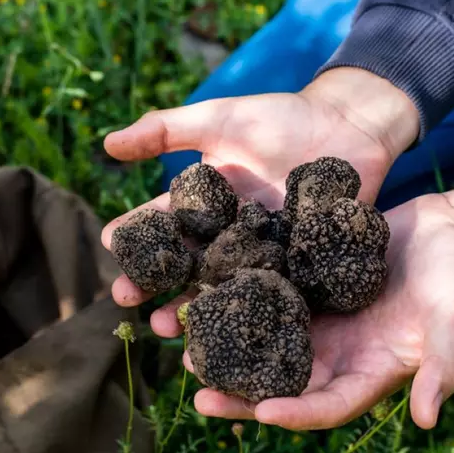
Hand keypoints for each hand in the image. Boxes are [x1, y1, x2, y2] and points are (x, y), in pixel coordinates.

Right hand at [101, 67, 419, 311]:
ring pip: (220, 285)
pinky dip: (249, 313)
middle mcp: (227, 235)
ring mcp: (261, 254)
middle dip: (153, 281)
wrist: (346, 125)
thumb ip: (166, 130)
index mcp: (206, 204)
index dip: (135, 232)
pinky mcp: (297, 267)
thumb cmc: (280, 118)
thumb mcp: (218, 119)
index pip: (163, 221)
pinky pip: (270, 292)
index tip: (107, 245)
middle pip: (184, 262)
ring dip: (190, 307)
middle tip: (124, 297)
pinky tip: (230, 334)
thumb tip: (107, 145)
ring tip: (164, 326)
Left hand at [178, 179, 453, 429]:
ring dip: (229, 347)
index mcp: (369, 372)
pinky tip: (206, 292)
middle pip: (282, 383)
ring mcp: (318, 319)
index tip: (262, 414)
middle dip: (242, 392)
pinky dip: (239, 300)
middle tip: (200, 393)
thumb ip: (443, 366)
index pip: (328, 406)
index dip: (297, 413)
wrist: (450, 229)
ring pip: (265, 342)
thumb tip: (428, 421)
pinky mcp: (306, 283)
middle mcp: (336, 353)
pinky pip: (268, 297)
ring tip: (186, 346)